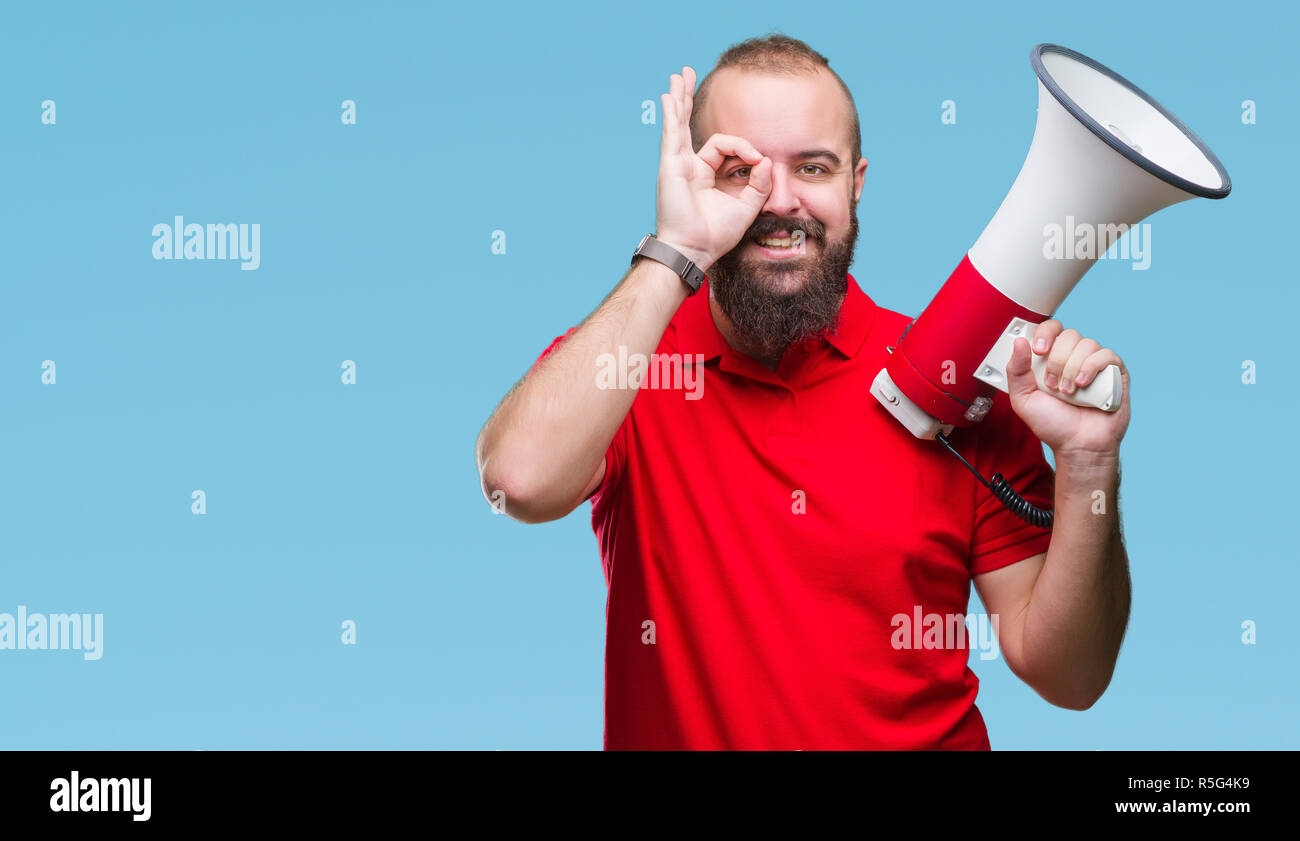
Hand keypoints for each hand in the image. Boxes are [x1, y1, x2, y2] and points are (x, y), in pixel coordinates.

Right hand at [655, 66, 771, 270]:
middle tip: (689, 76)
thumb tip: (765, 159)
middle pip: (690, 124)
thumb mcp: (747, 206)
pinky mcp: (671, 165)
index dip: (746, 149)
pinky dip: (671, 113)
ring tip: (680, 75)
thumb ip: (759, 183)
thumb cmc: (715, 234)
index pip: (726, 147)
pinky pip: (672, 133)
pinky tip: (670, 94)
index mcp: (705, 175)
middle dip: (690, 99)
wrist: (694, 249)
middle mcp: (689, 166)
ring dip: (681, 97)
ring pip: (680, 123)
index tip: (759, 161)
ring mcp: (678, 164)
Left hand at [1005, 319, 1130, 463]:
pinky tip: (1083, 386)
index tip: (1038, 350)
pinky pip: (1106, 355)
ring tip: (1068, 392)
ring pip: (1087, 344)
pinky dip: (1092, 368)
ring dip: (1072, 369)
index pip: (1051, 328)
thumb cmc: (1053, 424)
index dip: (1045, 333)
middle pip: (1069, 335)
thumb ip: (1016, 371)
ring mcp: (1095, 364)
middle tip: (1052, 384)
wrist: (1077, 445)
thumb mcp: (1023, 399)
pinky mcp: (1114, 372)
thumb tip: (1019, 342)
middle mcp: (1074, 357)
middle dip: (1057, 360)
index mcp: (1052, 359)